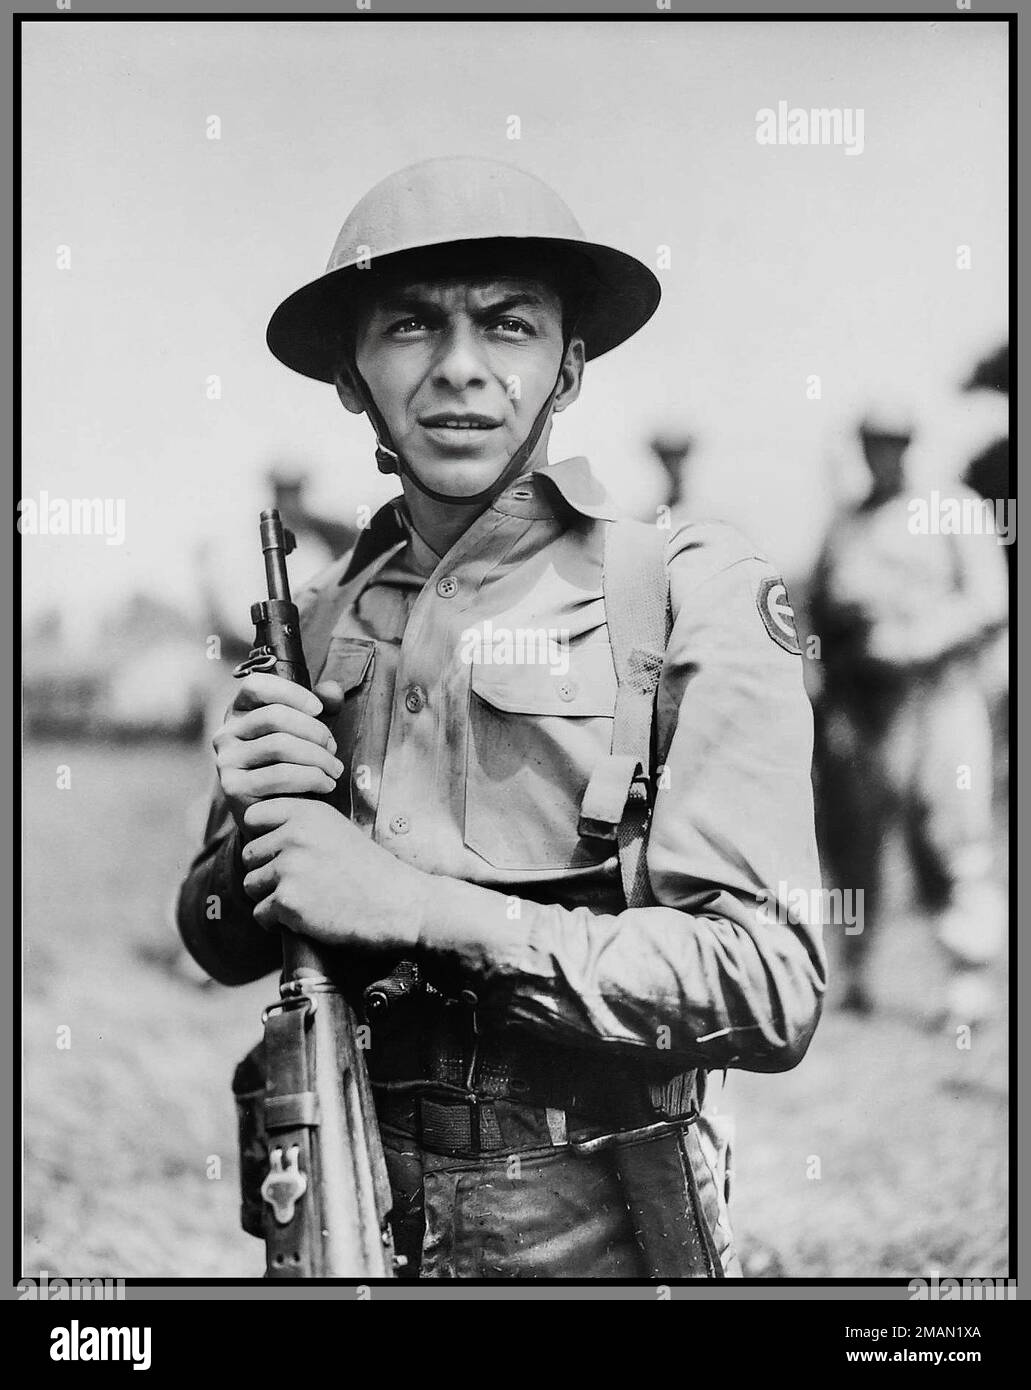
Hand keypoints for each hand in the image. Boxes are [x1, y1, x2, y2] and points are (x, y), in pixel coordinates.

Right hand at [213, 674, 344, 832]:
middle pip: (274, 716)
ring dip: (318, 757)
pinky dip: (312, 778)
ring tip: (335, 770)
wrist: (276, 816)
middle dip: (314, 730)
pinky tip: (327, 785)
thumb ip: (318, 708)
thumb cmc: (291, 767)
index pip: (256, 685)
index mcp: (238, 712)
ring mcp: (226, 761)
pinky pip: (281, 775)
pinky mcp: (233, 788)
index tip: (320, 709)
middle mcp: (225, 734)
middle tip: (334, 748)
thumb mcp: (303, 733)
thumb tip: (333, 690)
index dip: (291, 692)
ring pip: (280, 745)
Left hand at [240, 798, 426, 952]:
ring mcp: (289, 867)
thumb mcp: (336, 830)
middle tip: (301, 883)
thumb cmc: (369, 870)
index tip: (283, 852)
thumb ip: (300, 824)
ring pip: (251, 885)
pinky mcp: (288, 901)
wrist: (399, 904)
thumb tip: (259, 830)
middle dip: (267, 872)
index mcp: (306, 812)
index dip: (263, 837)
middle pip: (249, 855)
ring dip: (271, 897)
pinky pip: (260, 913)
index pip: (254, 816)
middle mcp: (293, 834)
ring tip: (305, 900)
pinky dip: (277, 922)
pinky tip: (305, 919)